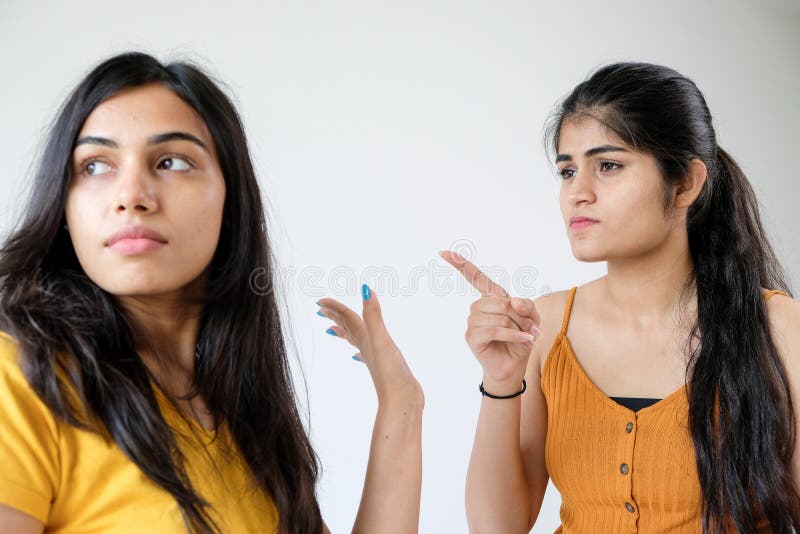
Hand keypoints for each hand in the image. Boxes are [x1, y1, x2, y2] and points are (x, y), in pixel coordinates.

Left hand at [317, 284, 423, 409]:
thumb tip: (365, 289)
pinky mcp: (383, 369)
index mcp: (365, 338)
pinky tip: (357, 356)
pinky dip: (360, 352)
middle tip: (321, 310)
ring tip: (333, 330)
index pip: (348, 318)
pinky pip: (366, 357)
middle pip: (347, 328)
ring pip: (355, 342)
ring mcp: (374, 359)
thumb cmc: (390, 373)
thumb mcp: (381, 339)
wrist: (401, 402)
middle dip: (335, 318)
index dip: (334, 307)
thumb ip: (373, 315)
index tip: (319, 301)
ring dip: (344, 333)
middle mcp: (367, 347)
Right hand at [439, 250, 540, 391]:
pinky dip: (513, 335)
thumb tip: (512, 301)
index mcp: (491, 298)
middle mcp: (478, 307)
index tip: (443, 252)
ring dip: (518, 328)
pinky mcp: (472, 336)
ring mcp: (473, 321)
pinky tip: (523, 341)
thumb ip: (526, 305)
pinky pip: (495, 330)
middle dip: (521, 316)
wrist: (514, 365)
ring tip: (525, 336)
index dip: (460, 264)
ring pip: (500, 316)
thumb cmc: (521, 338)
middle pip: (501, 302)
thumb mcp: (531, 318)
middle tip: (530, 328)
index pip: (475, 277)